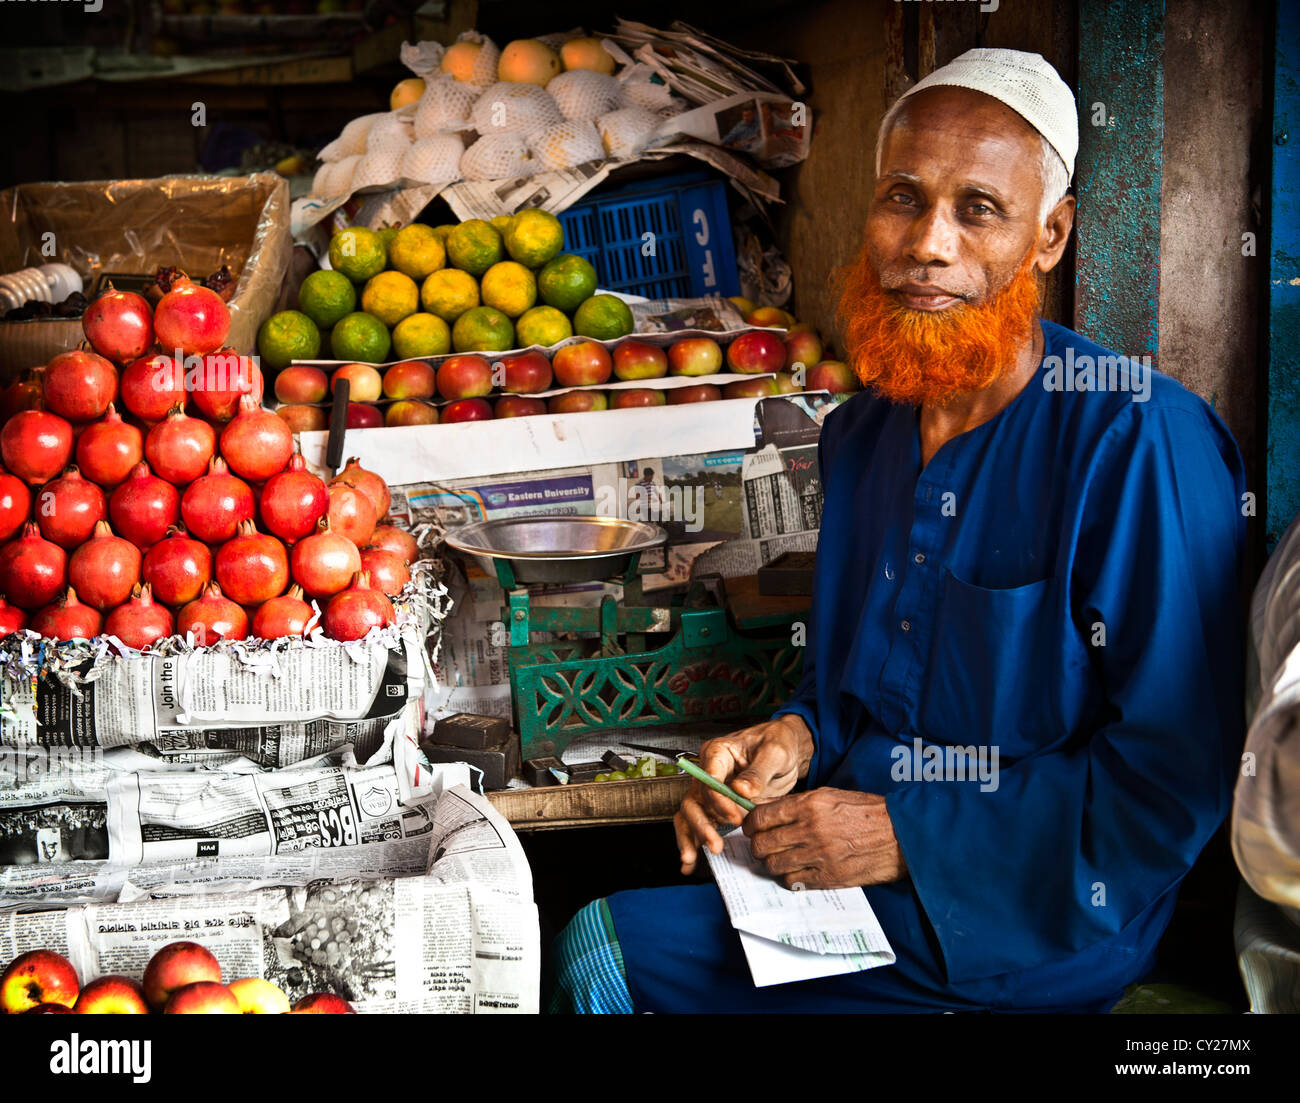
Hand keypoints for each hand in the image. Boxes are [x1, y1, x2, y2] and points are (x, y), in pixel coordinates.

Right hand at [674, 714, 813, 874]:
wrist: (787, 750)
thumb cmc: (778, 743)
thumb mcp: (774, 752)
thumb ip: (757, 772)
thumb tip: (741, 790)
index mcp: (718, 753)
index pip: (709, 778)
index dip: (718, 800)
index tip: (735, 817)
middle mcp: (709, 771)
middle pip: (694, 799)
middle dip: (701, 824)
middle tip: (715, 845)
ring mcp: (711, 790)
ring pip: (691, 814)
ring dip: (693, 836)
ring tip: (693, 858)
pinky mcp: (718, 806)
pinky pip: (701, 823)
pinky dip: (694, 842)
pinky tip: (691, 862)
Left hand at [743, 788, 906, 889]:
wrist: (898, 835)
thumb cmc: (864, 812)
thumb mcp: (828, 796)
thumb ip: (793, 804)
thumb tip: (761, 808)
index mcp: (809, 806)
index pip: (761, 817)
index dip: (749, 824)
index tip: (750, 827)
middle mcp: (810, 830)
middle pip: (762, 843)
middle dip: (756, 845)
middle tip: (761, 844)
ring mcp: (818, 856)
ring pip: (773, 865)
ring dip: (770, 863)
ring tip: (778, 858)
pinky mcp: (827, 878)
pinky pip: (792, 882)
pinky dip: (788, 877)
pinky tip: (795, 869)